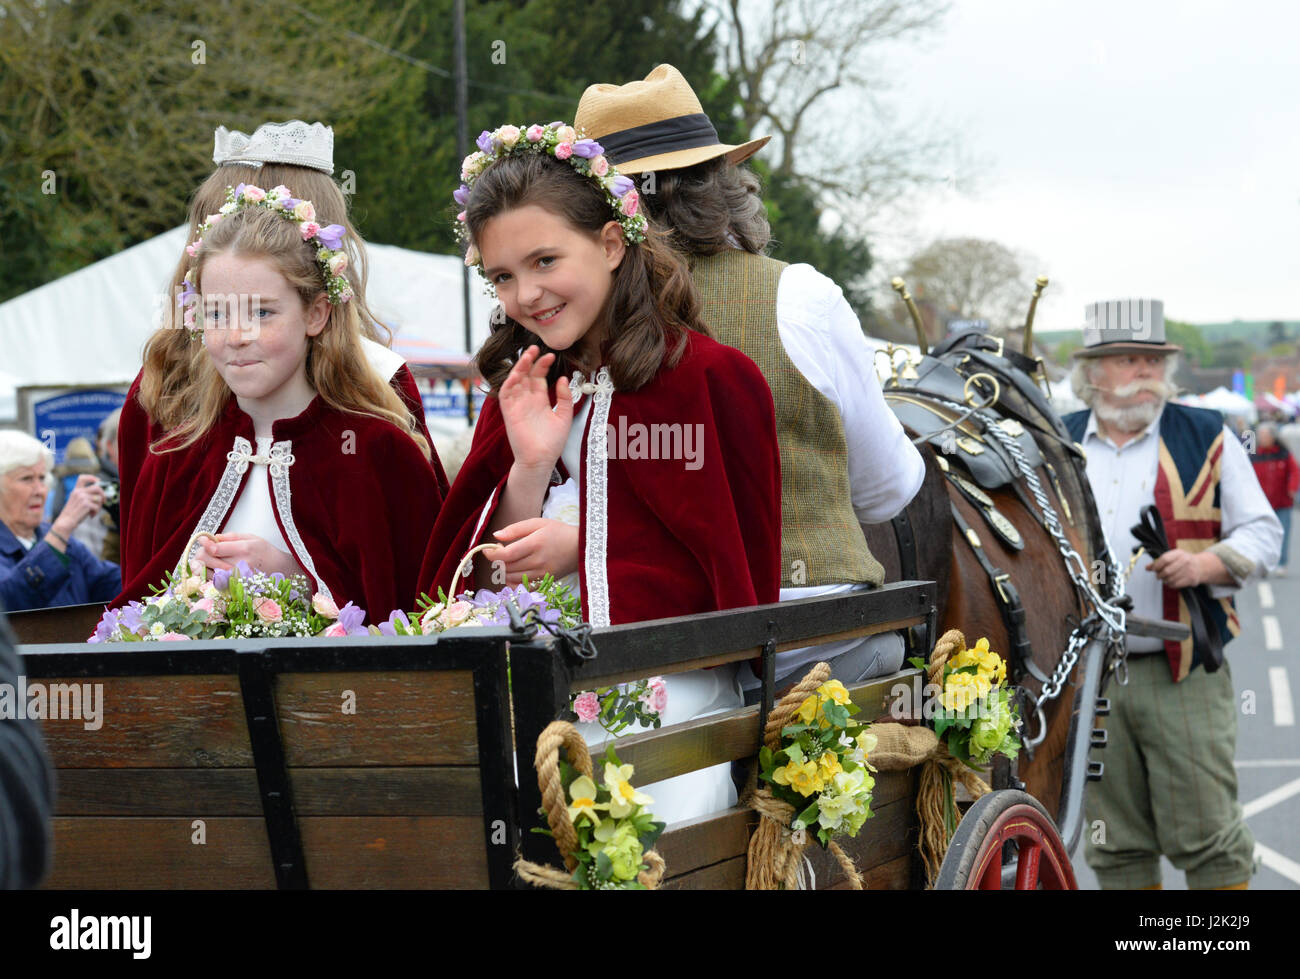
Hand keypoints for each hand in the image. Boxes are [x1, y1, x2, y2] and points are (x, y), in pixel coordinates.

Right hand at [51, 474, 104, 536]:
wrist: (65, 522)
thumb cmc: (73, 513)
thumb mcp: (78, 501)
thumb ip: (86, 496)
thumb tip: (101, 495)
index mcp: (75, 490)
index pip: (82, 478)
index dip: (92, 478)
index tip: (98, 481)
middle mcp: (78, 492)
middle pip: (97, 487)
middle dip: (103, 494)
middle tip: (104, 501)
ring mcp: (82, 497)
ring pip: (99, 498)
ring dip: (99, 506)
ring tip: (94, 511)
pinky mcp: (85, 504)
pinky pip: (97, 507)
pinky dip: (96, 512)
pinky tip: (91, 515)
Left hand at [197, 533, 304, 577]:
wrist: (281, 571)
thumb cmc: (266, 553)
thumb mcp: (252, 538)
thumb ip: (231, 536)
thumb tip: (212, 538)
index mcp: (244, 549)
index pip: (215, 549)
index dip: (205, 544)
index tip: (203, 540)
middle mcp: (239, 565)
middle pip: (207, 560)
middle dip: (202, 553)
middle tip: (206, 550)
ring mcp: (236, 579)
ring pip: (206, 572)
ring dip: (204, 565)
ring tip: (212, 560)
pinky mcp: (234, 588)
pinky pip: (212, 582)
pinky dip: (209, 576)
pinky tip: (215, 571)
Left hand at [483, 517, 578, 584]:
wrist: (581, 547)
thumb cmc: (559, 532)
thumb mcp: (538, 523)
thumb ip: (516, 529)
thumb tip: (496, 536)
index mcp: (535, 544)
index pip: (507, 555)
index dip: (492, 554)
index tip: (487, 550)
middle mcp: (538, 561)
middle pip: (507, 568)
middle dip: (497, 561)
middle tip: (499, 552)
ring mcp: (542, 574)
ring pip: (513, 579)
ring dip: (503, 571)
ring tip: (507, 561)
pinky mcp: (546, 582)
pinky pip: (523, 588)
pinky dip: (513, 583)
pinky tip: (513, 573)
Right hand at [499, 345, 572, 472]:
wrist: (541, 460)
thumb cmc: (552, 442)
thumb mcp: (564, 417)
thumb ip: (564, 398)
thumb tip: (563, 379)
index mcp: (539, 401)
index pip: (538, 377)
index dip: (543, 365)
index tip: (551, 355)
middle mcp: (527, 400)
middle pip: (526, 375)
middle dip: (530, 361)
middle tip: (536, 348)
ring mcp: (517, 406)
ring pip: (515, 381)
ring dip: (519, 367)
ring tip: (528, 355)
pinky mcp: (509, 413)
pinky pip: (505, 393)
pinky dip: (510, 382)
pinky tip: (517, 372)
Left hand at [1148, 548, 1214, 589]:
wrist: (1201, 566)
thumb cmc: (1183, 561)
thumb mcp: (1173, 557)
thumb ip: (1159, 561)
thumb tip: (1147, 567)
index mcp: (1179, 553)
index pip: (1164, 559)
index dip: (1156, 565)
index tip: (1153, 569)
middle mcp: (1185, 560)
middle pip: (1167, 571)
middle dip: (1159, 575)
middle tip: (1158, 576)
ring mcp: (1189, 570)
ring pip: (1170, 579)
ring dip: (1165, 580)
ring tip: (1165, 578)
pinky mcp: (1191, 579)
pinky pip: (1176, 584)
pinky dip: (1170, 584)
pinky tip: (1171, 581)